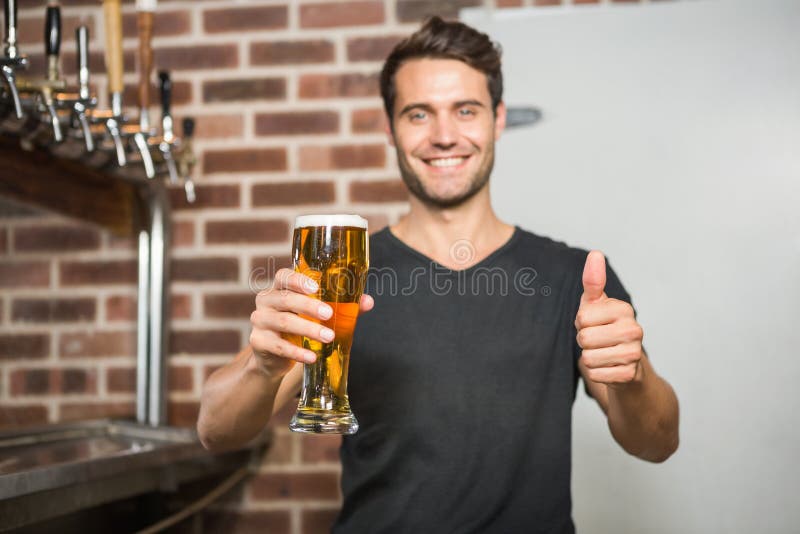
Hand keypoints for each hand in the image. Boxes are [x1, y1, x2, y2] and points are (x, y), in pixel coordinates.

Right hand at [249, 268, 373, 376]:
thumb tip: (368, 302)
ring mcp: (260, 321)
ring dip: (307, 329)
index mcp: (280, 289)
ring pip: (283, 322)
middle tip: (329, 314)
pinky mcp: (258, 342)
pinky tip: (312, 357)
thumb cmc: (298, 327)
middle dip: (309, 306)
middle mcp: (266, 301)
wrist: (274, 356)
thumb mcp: (316, 315)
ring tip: (328, 337)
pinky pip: (278, 346)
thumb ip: (342, 306)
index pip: (283, 276)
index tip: (315, 286)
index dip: (298, 280)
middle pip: (285, 299)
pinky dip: (297, 352)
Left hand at [575, 251, 642, 387]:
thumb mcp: (596, 304)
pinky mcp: (629, 375)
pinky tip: (608, 368)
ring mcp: (634, 353)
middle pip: (584, 339)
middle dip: (584, 342)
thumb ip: (593, 281)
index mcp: (624, 309)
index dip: (581, 323)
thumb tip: (595, 253)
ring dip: (589, 358)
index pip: (582, 317)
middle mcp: (634, 329)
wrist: (627, 365)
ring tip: (603, 353)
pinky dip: (596, 373)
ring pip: (588, 358)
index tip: (593, 324)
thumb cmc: (605, 328)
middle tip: (597, 341)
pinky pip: (594, 374)